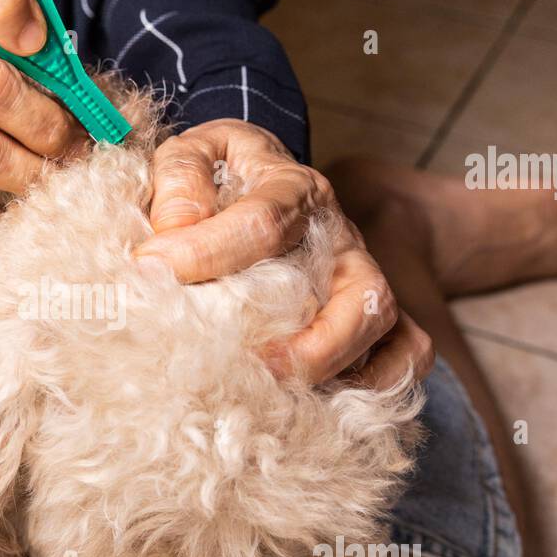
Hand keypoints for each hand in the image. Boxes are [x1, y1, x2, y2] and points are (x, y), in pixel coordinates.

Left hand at [133, 119, 433, 388]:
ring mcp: (360, 276)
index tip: (149, 270)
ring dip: (331, 362)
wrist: (270, 182)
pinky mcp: (374, 313)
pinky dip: (379, 382)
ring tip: (276, 389)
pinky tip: (322, 401)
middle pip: (357, 287)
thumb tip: (171, 235)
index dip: (204, 253)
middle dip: (307, 340)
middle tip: (248, 363)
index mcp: (291, 188)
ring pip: (380, 320)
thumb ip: (180, 180)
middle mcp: (338, 234)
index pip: (261, 223)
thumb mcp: (196, 154)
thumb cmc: (224, 177)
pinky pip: (407, 352)